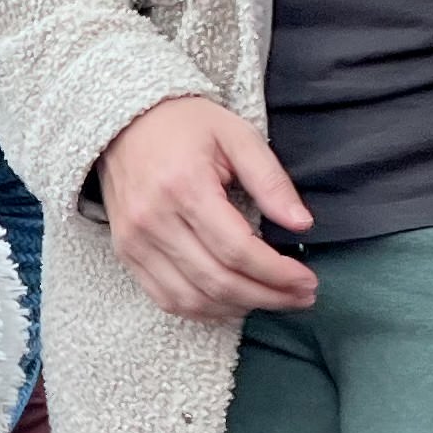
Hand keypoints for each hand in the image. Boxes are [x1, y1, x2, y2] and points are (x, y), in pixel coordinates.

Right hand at [98, 96, 317, 320]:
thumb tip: (302, 225)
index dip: (277, 273)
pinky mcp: (126, 253)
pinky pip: (167, 299)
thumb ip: (270, 180)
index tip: (307, 280)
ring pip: (193, 299)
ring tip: (273, 300)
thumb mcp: (237, 136)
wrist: (125, 122)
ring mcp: (135, 241)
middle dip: (267, 296)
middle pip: (218, 281)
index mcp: (184, 186)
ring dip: (238, 308)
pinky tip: (233, 303)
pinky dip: (204, 310)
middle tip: (301, 297)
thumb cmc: (186, 125)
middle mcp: (153, 220)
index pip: (237, 250)